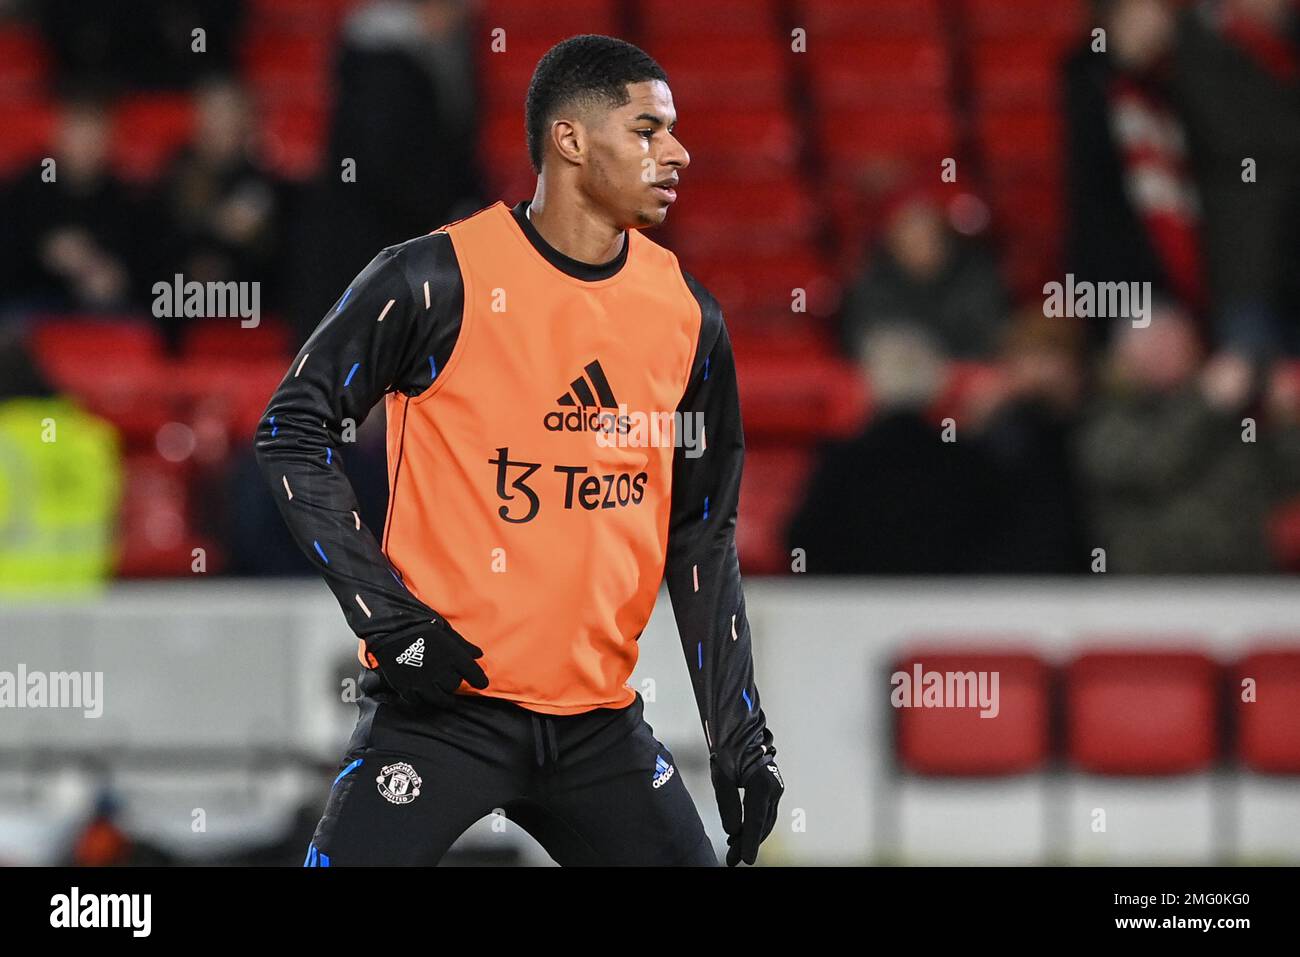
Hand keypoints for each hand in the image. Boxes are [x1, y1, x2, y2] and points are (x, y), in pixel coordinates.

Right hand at [361, 618, 487, 708]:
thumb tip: (479, 654)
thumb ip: (463, 645)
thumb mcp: (446, 632)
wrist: (392, 630)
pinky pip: (419, 701)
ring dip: (443, 697)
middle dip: (454, 683)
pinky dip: (422, 698)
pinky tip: (422, 693)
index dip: (479, 680)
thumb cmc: (422, 627)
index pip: (474, 674)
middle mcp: (441, 672)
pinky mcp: (407, 688)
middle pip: (454, 686)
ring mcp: (423, 683)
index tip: (481, 683)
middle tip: (451, 679)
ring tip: (443, 695)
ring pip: (440, 699)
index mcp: (453, 657)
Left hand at [710, 755, 783, 865]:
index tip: (746, 860)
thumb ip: (728, 806)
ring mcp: (774, 788)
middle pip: (762, 823)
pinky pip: (764, 812)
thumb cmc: (727, 752)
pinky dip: (754, 824)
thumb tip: (733, 831)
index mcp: (762, 784)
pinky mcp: (771, 788)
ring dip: (752, 835)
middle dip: (749, 843)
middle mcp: (773, 788)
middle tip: (734, 859)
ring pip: (765, 819)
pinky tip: (742, 831)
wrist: (738, 733)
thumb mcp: (722, 779)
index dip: (750, 842)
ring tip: (735, 848)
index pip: (755, 820)